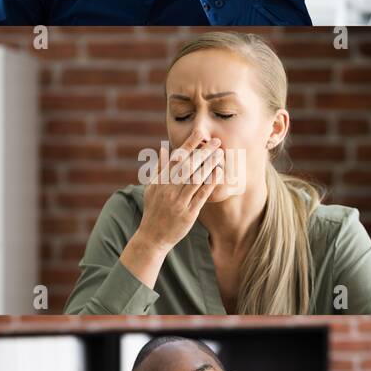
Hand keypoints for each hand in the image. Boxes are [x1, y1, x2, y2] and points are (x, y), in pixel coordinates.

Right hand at [134, 130, 223, 254]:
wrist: (152, 237)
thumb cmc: (153, 210)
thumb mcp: (151, 188)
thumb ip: (159, 168)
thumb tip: (163, 148)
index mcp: (161, 182)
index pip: (176, 158)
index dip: (188, 145)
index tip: (199, 133)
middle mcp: (169, 190)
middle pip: (188, 166)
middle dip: (203, 152)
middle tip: (216, 141)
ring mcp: (179, 202)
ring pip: (195, 179)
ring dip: (208, 165)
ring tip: (220, 154)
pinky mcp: (188, 214)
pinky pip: (201, 196)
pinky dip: (209, 184)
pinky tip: (218, 174)